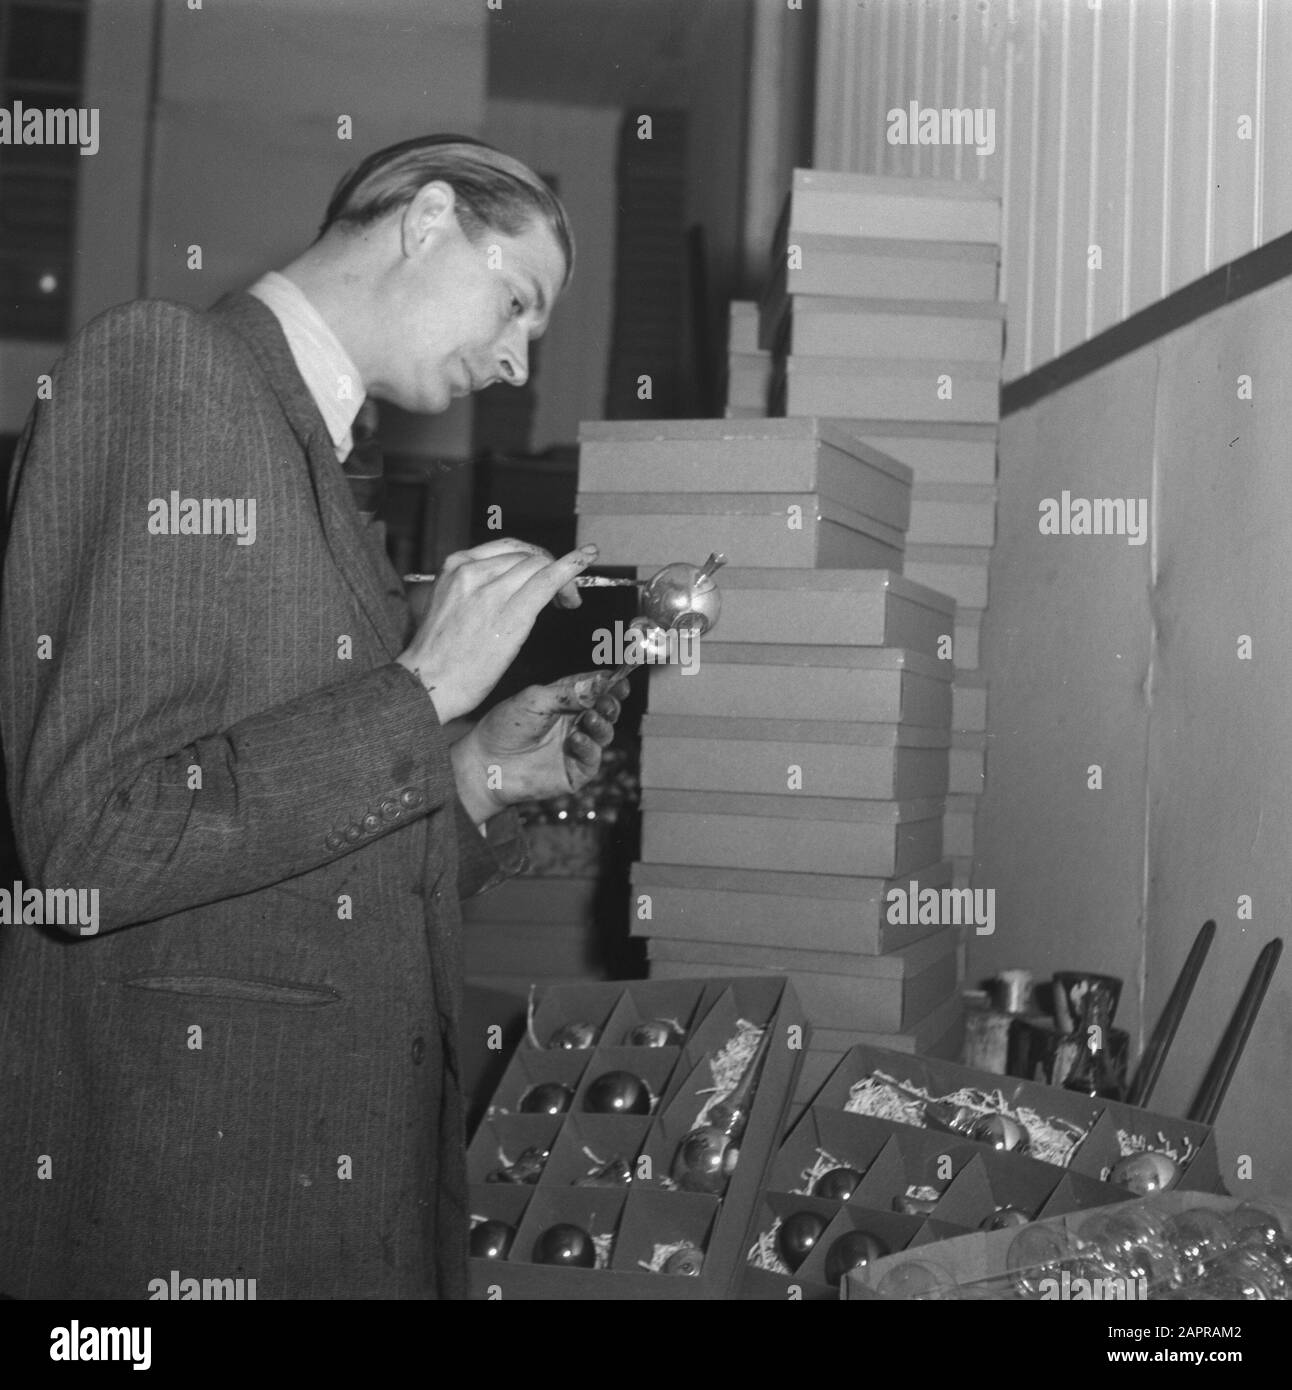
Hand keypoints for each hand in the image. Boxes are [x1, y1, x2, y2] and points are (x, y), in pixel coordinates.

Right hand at [397, 538, 595, 722]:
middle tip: (564, 597)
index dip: (533, 559)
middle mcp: (472, 571)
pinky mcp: (511, 614)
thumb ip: (477, 588)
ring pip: (540, 566)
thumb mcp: (450, 605)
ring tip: (569, 602)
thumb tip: (512, 585)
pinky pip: (548, 580)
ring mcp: (491, 591)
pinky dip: (572, 566)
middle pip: (527, 556)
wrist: (427, 684)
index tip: (544, 574)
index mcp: (456, 566)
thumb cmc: (439, 654)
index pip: (508, 549)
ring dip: (564, 579)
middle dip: (551, 570)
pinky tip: (587, 558)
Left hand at [450, 671, 629, 822]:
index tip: (620, 678)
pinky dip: (589, 747)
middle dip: (612, 702)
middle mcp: (575, 721)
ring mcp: (578, 747)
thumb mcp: (533, 699)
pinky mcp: (576, 771)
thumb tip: (599, 682)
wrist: (486, 764)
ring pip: (605, 733)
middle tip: (610, 698)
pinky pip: (593, 758)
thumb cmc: (504, 726)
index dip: (610, 683)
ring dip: (603, 723)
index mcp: (565, 700)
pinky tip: (577, 739)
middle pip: (606, 710)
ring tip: (591, 718)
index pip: (595, 688)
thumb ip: (567, 692)